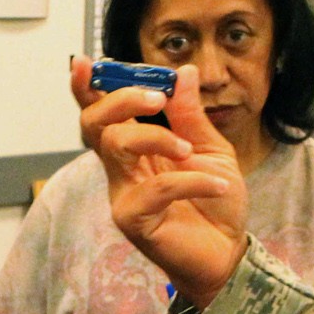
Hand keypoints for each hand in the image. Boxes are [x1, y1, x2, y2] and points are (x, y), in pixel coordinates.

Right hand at [76, 63, 249, 306]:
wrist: (228, 251)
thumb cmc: (214, 203)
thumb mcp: (209, 149)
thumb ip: (191, 115)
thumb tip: (184, 73)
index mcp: (134, 148)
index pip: (102, 113)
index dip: (87, 88)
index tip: (85, 62)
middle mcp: (121, 169)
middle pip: (95, 124)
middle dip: (121, 100)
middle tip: (157, 97)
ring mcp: (122, 194)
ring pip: (118, 146)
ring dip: (157, 137)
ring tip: (189, 150)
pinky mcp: (133, 221)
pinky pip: (155, 189)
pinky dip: (191, 181)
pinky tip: (217, 185)